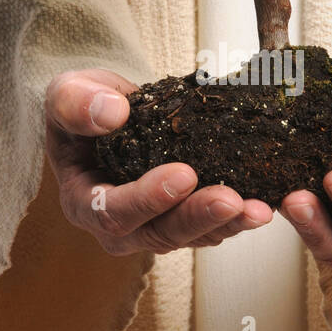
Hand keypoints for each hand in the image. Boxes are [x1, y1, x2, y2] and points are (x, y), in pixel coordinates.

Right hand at [46, 68, 272, 253]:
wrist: (108, 113)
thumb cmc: (84, 105)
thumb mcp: (67, 93)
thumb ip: (76, 102)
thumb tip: (112, 113)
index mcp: (83, 201)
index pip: (112, 211)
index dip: (147, 198)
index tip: (183, 175)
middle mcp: (117, 226)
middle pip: (158, 234)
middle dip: (197, 217)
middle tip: (232, 200)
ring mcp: (152, 226)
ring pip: (191, 236)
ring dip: (227, 224)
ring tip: (259, 210)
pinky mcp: (183, 219)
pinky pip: (211, 227)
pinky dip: (237, 217)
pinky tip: (264, 204)